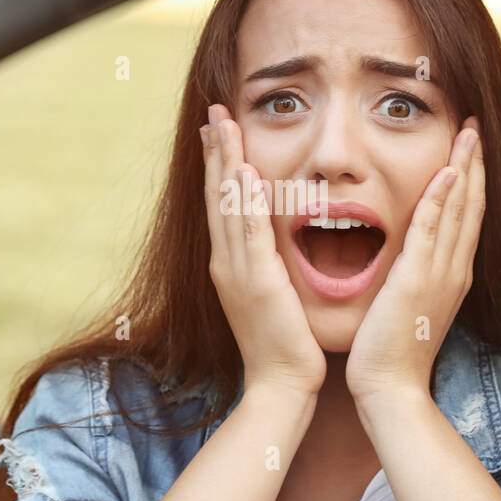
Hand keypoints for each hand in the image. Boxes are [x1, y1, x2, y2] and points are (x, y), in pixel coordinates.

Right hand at [202, 104, 325, 398]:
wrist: (282, 387)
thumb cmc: (285, 347)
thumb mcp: (273, 298)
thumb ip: (270, 267)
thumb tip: (277, 245)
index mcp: (231, 267)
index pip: (222, 206)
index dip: (219, 167)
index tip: (219, 132)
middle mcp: (227, 264)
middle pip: (217, 196)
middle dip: (216, 152)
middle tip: (215, 113)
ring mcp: (237, 272)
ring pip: (227, 206)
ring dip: (225, 162)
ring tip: (223, 125)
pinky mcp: (257, 281)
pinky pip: (248, 232)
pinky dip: (243, 200)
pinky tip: (243, 171)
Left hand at [345, 116, 484, 411]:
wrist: (391, 387)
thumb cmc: (391, 351)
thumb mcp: (409, 303)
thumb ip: (413, 275)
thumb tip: (407, 256)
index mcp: (451, 274)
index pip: (466, 215)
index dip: (470, 179)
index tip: (470, 146)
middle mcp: (454, 269)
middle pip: (471, 204)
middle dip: (475, 162)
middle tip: (476, 125)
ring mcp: (440, 273)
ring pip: (459, 209)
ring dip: (464, 167)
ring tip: (469, 132)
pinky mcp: (418, 279)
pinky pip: (432, 230)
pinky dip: (442, 199)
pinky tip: (447, 171)